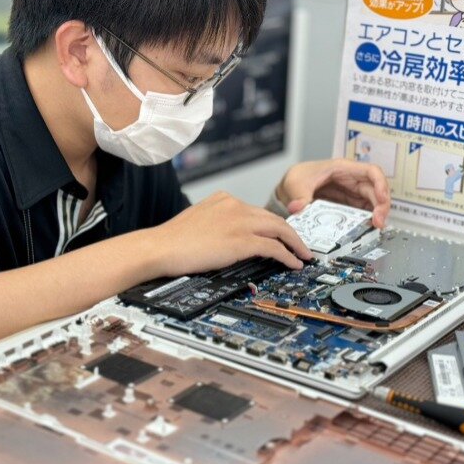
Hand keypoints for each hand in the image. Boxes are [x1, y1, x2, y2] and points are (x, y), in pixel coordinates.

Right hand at [153, 192, 312, 276]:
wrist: (159, 247)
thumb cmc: (172, 240)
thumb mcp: (198, 221)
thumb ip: (217, 223)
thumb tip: (228, 237)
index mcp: (223, 199)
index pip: (257, 211)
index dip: (274, 225)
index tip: (282, 235)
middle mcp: (234, 206)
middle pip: (274, 218)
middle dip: (291, 233)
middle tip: (301, 246)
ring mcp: (240, 222)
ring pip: (280, 229)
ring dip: (295, 244)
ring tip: (303, 255)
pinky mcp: (241, 241)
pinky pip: (274, 247)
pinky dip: (288, 255)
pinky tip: (294, 263)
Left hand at [276, 159, 390, 228]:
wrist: (289, 188)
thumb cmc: (297, 178)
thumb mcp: (295, 184)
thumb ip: (298, 196)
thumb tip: (297, 208)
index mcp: (342, 169)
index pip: (371, 172)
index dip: (381, 184)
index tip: (382, 199)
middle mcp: (351, 180)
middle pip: (375, 190)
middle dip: (381, 206)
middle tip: (379, 223)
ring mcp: (350, 193)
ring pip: (372, 202)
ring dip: (376, 215)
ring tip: (375, 228)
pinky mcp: (347, 206)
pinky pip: (362, 212)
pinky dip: (366, 221)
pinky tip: (366, 229)